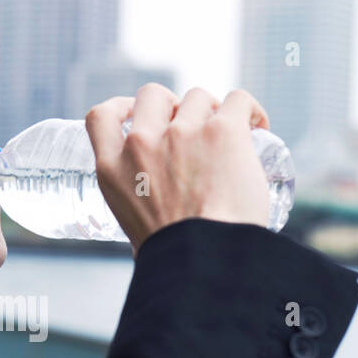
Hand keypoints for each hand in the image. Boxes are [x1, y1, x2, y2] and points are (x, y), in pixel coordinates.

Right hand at [84, 83, 270, 255]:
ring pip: (198, 97)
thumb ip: (140, 205)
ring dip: (213, 113)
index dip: (121, 107)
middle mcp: (142, 143)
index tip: (136, 114)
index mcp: (112, 168)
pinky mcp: (222, 131)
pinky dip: (249, 110)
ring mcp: (181, 133)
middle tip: (192, 129)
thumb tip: (161, 218)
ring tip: (230, 139)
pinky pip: (238, 100)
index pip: (101, 116)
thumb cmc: (175, 257)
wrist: (204, 262)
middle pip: (153, 95)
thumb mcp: (133, 227)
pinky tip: (256, 126)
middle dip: (173, 106)